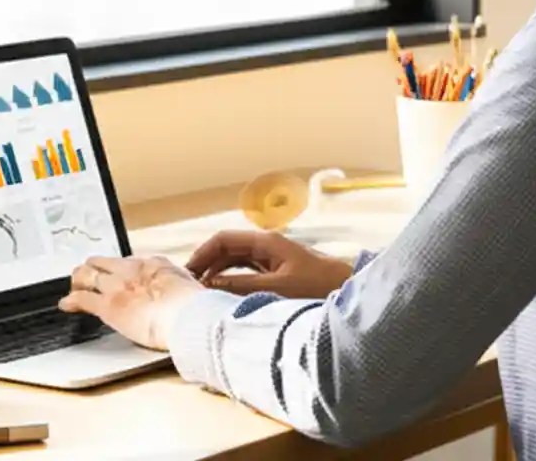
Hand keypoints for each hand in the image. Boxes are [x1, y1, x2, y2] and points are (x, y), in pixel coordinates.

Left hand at [60, 256, 203, 350]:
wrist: (188, 315)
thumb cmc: (195, 307)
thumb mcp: (190, 289)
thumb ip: (178, 289)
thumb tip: (184, 294)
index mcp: (153, 265)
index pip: (126, 262)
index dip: (117, 269)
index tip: (116, 275)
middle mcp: (131, 270)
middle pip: (102, 262)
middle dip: (92, 269)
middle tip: (86, 277)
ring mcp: (117, 286)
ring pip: (87, 275)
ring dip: (78, 281)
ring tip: (74, 287)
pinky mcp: (108, 306)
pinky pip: (82, 299)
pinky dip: (71, 301)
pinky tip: (66, 304)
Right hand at [186, 231, 352, 298]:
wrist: (348, 290)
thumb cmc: (317, 287)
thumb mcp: (276, 288)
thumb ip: (241, 286)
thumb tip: (209, 286)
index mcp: (266, 242)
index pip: (223, 239)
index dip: (202, 254)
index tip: (187, 272)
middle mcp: (266, 246)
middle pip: (226, 249)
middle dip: (206, 264)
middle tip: (188, 284)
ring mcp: (271, 258)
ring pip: (234, 261)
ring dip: (216, 273)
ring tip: (200, 292)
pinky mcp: (277, 272)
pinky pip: (246, 272)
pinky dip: (231, 281)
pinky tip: (222, 294)